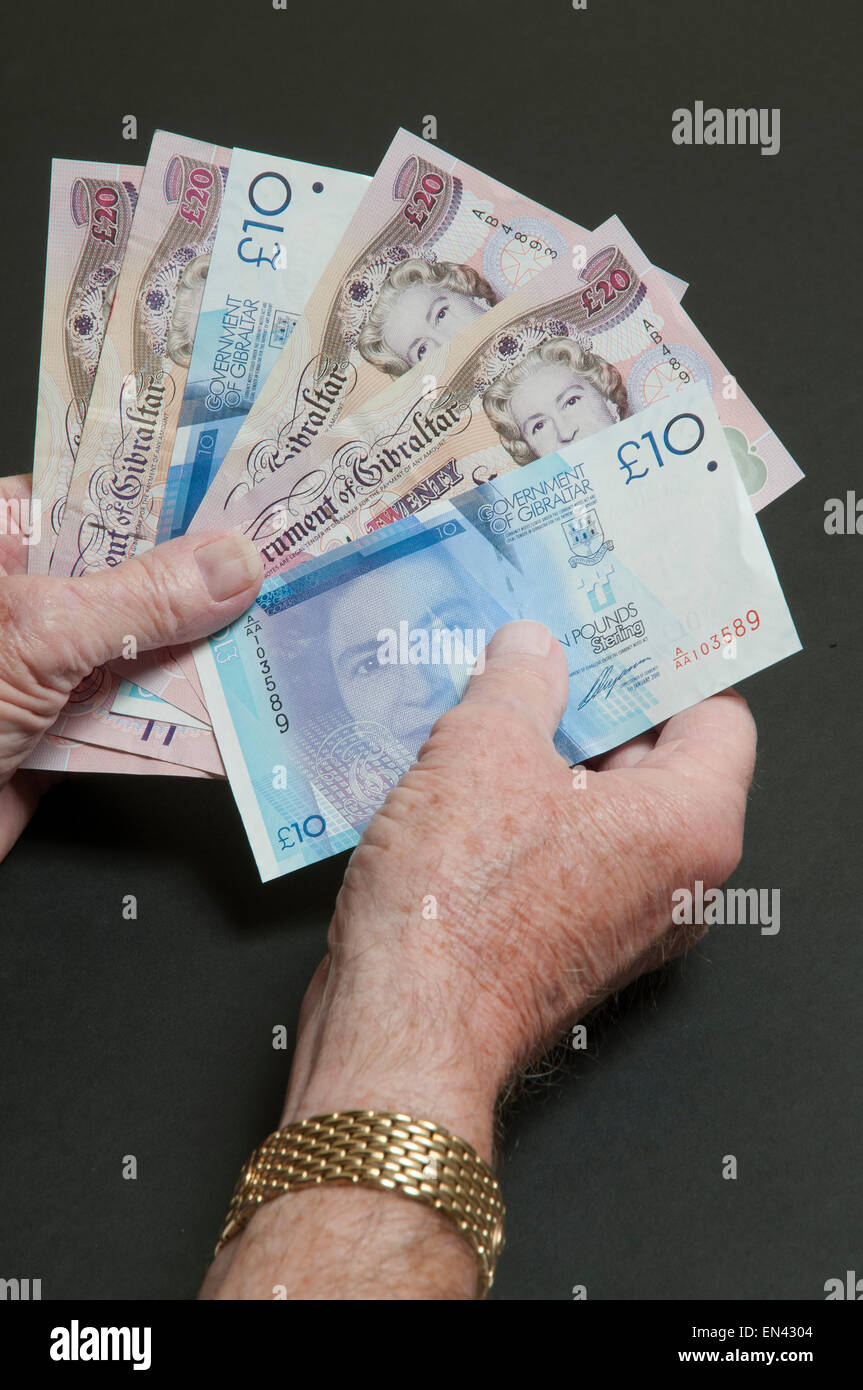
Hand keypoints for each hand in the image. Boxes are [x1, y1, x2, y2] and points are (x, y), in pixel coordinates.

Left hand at [0, 473, 262, 860]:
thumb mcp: (34, 637)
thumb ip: (138, 599)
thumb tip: (228, 563)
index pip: (100, 496)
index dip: (175, 496)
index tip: (247, 492)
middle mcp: (22, 601)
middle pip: (130, 575)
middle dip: (203, 581)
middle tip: (281, 564)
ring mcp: (42, 669)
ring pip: (142, 647)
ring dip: (203, 653)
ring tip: (279, 630)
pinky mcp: (61, 734)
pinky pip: (138, 716)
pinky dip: (186, 720)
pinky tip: (238, 704)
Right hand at [204, 618, 755, 1298]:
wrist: (403, 1030)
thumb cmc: (456, 912)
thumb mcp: (482, 750)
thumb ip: (518, 682)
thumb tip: (529, 651)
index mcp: (691, 824)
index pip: (718, 714)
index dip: (664, 662)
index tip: (619, 627)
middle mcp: (676, 879)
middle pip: (655, 758)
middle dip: (590, 701)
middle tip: (538, 650)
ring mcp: (624, 916)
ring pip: (600, 806)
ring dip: (546, 754)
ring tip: (486, 704)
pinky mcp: (570, 939)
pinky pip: (565, 850)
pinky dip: (525, 808)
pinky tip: (461, 771)